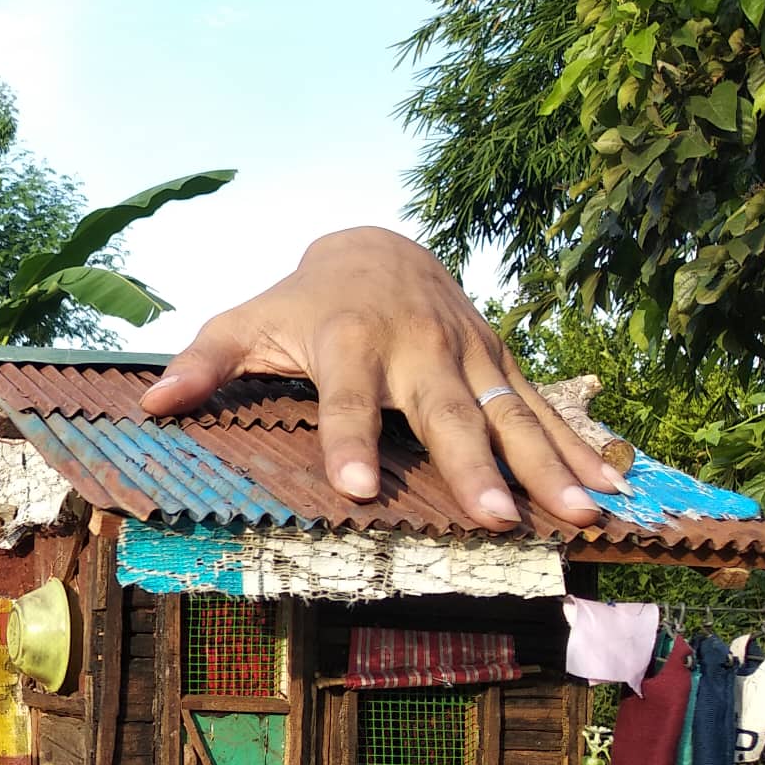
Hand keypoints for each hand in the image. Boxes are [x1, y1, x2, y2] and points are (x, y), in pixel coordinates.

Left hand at [138, 226, 621, 530]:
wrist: (379, 247)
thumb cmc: (302, 300)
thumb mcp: (246, 320)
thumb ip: (203, 363)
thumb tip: (152, 404)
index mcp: (351, 340)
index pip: (347, 397)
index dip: (350, 440)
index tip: (357, 488)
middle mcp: (419, 348)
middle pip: (446, 413)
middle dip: (472, 465)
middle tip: (495, 517)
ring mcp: (470, 357)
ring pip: (512, 414)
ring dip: (548, 464)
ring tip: (580, 513)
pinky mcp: (501, 366)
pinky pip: (543, 411)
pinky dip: (581, 447)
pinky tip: (613, 490)